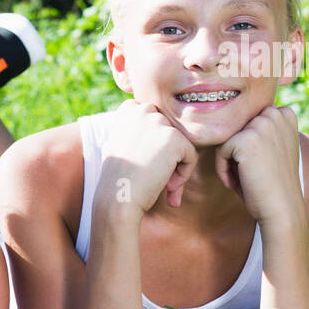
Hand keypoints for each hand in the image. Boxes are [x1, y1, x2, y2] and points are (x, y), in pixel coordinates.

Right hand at [96, 100, 197, 214]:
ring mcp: (158, 122)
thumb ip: (135, 130)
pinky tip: (168, 186)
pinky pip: (191, 155)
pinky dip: (184, 174)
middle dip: (167, 155)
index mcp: (129, 109)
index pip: (157, 120)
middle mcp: (143, 110)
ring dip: (175, 166)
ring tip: (162, 185)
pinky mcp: (173, 137)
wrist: (117, 198)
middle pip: (171, 132)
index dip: (155, 143)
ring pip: (182, 145)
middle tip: (153, 177)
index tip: (142, 163)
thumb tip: (147, 123)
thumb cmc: (117, 179)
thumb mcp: (119, 145)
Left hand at [216, 105, 302, 225]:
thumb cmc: (273, 182)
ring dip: (229, 160)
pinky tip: (236, 182)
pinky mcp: (246, 139)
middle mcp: (275, 114)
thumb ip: (257, 131)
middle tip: (251, 173)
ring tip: (244, 177)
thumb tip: (225, 117)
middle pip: (236, 128)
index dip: (247, 145)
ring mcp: (262, 124)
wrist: (282, 208)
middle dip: (236, 151)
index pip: (247, 120)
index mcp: (285, 114)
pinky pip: (220, 150)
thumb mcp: (270, 149)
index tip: (260, 164)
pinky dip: (222, 169)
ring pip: (227, 138)